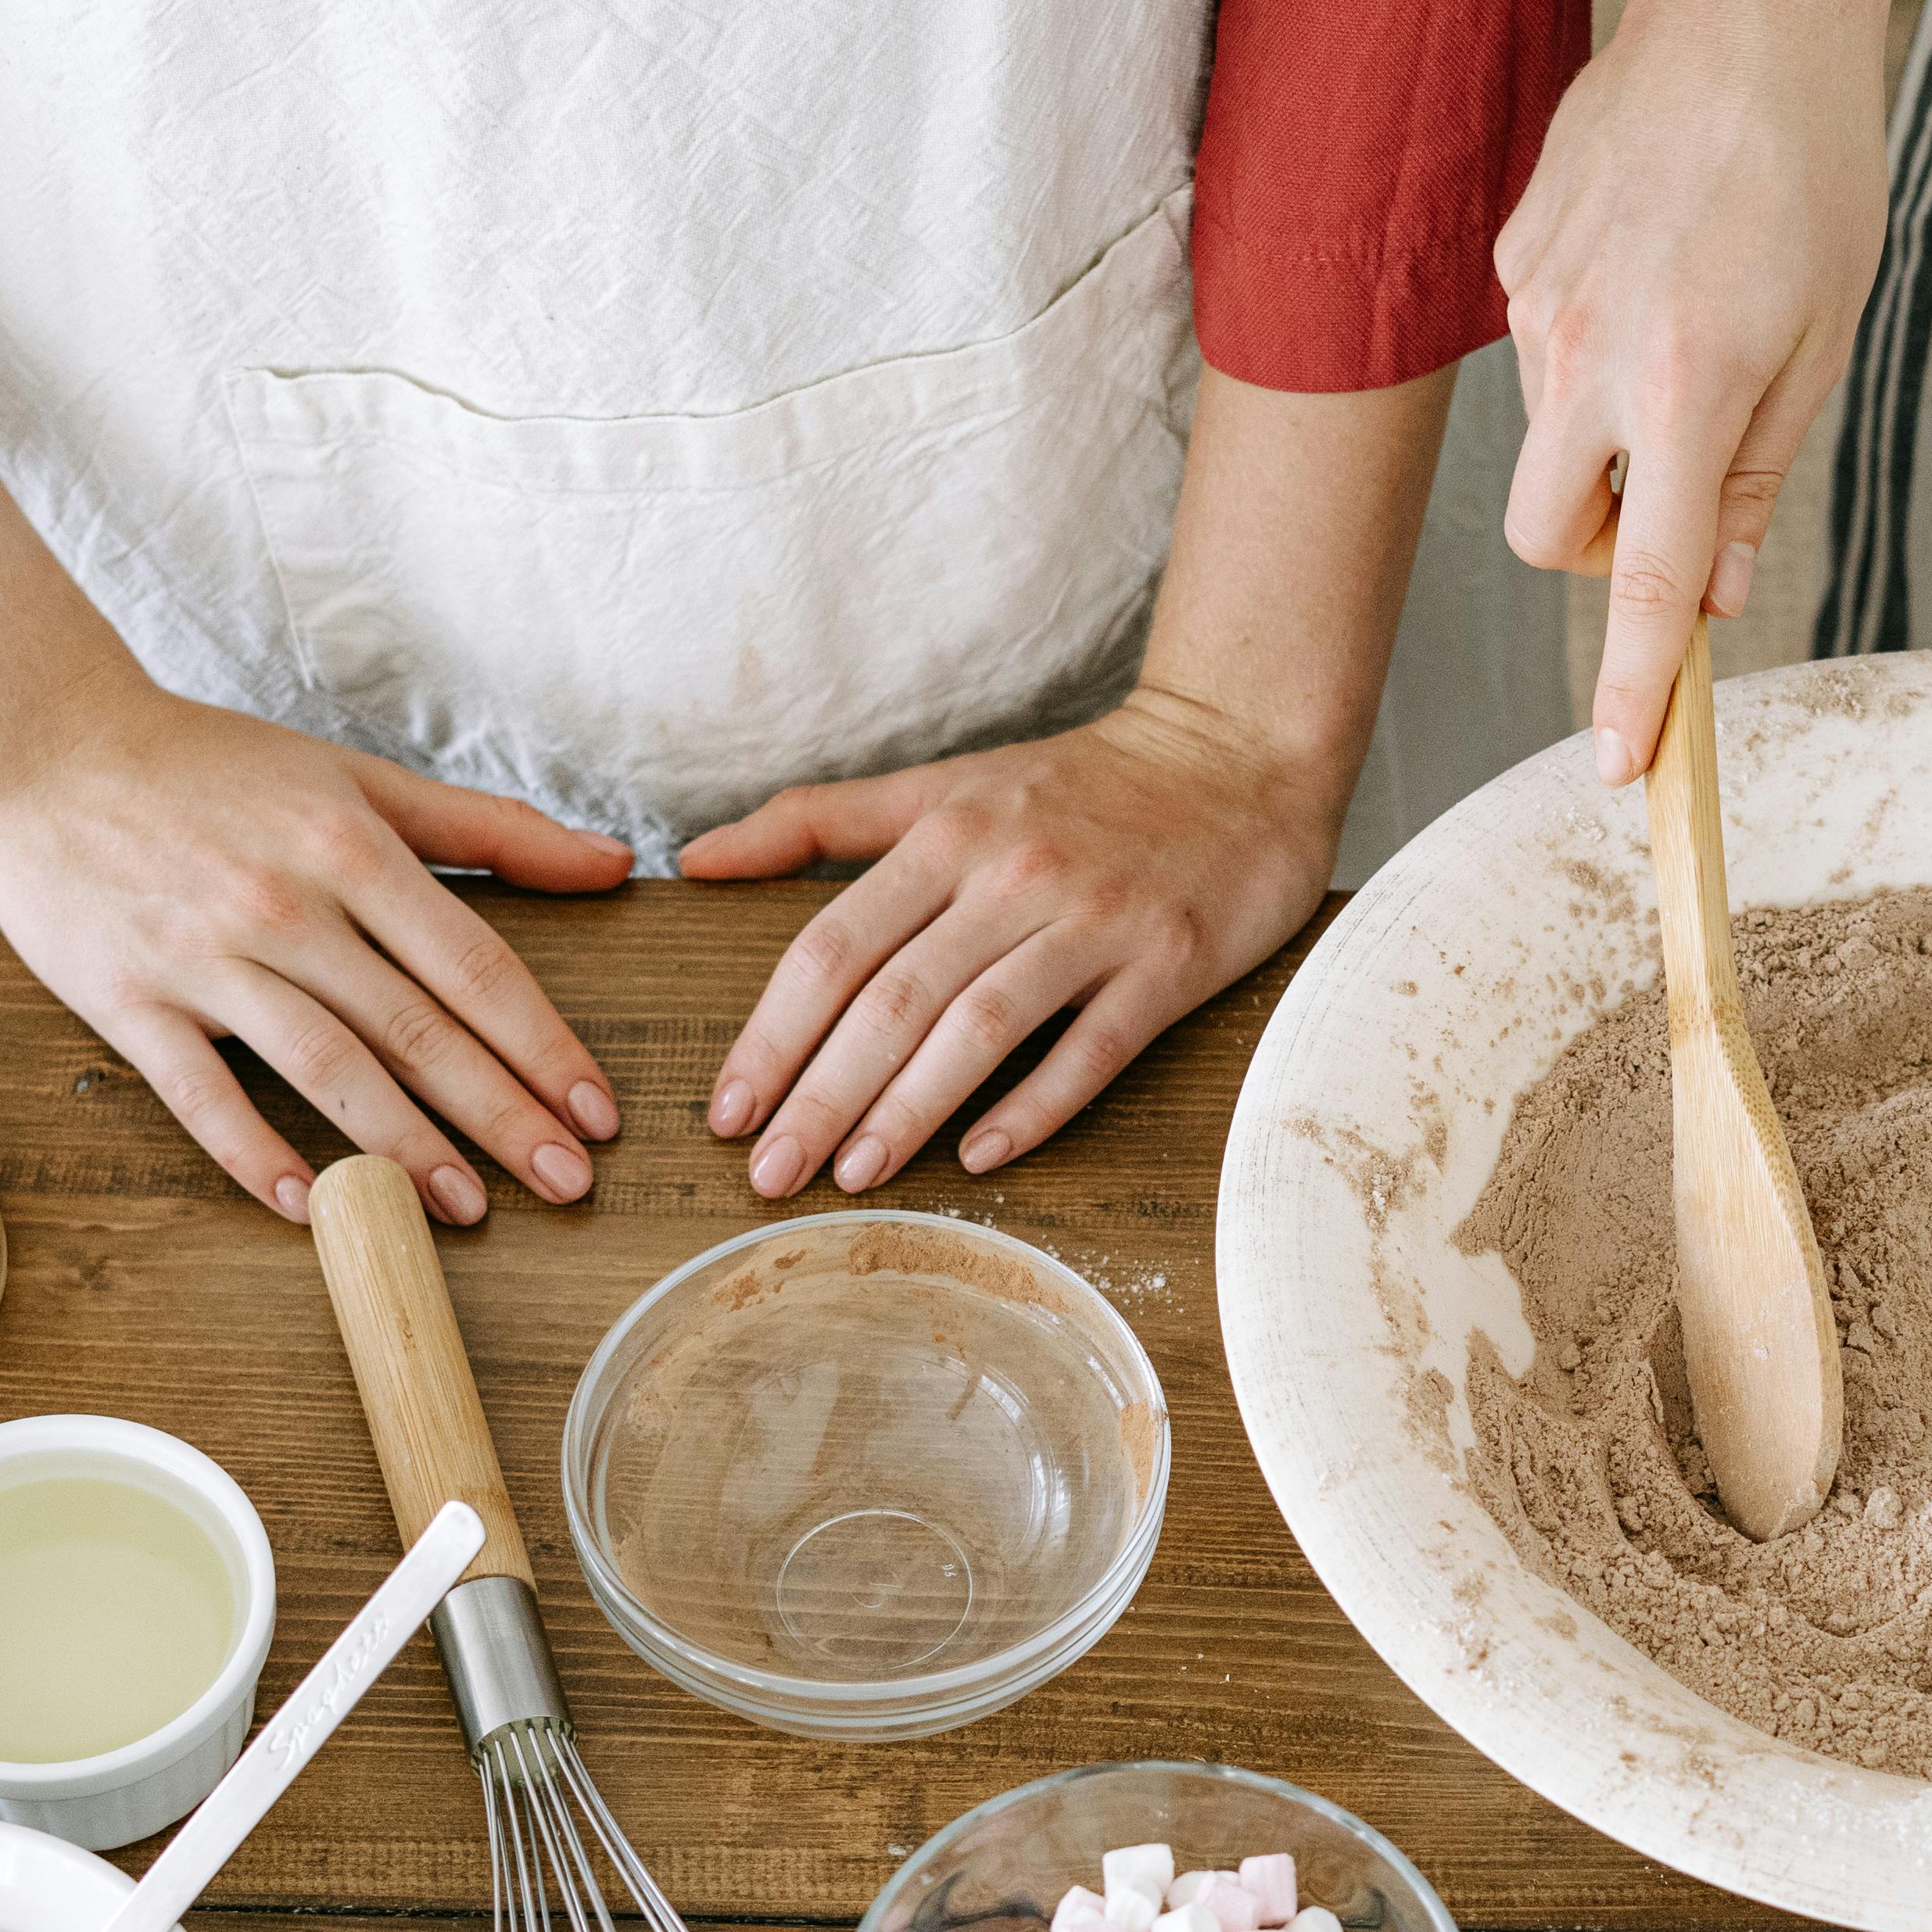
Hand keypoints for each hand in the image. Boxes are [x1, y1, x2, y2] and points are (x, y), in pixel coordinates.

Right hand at [0, 681, 631, 1225]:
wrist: (47, 741)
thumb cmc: (215, 766)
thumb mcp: (359, 778)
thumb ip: (490, 828)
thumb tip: (613, 863)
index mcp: (350, 849)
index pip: (473, 966)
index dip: (543, 1046)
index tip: (597, 1112)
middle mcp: (286, 907)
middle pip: (416, 1029)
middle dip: (502, 1115)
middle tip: (568, 1183)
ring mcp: (205, 957)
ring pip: (325, 1068)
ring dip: (403, 1148)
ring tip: (468, 1210)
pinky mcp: (128, 999)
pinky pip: (201, 1093)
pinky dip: (256, 1154)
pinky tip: (313, 1207)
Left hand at [676, 687, 1347, 1193]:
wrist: (1237, 751)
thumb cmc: (1079, 784)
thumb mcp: (941, 785)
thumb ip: (815, 821)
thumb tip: (694, 861)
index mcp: (946, 832)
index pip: (833, 946)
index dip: (773, 1034)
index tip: (727, 1111)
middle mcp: (1012, 874)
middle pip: (894, 999)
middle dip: (822, 1094)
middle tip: (769, 1174)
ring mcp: (1094, 920)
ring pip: (981, 1027)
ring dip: (909, 1110)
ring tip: (852, 1179)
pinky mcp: (1168, 962)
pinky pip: (1092, 1049)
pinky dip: (1033, 1108)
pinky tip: (980, 1160)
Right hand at [1495, 0, 1903, 781]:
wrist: (1745, 10)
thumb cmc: (1811, 172)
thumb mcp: (1820, 342)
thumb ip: (1755, 478)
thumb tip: (1710, 590)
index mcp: (1681, 389)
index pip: (1638, 581)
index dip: (1631, 687)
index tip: (1622, 769)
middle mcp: (1587, 355)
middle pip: (1544, 532)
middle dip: (1596, 545)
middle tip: (1673, 493)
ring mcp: (1534, 302)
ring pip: (1547, 436)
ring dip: (1607, 429)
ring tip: (1692, 318)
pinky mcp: (1511, 253)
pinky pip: (1542, 351)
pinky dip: (1593, 347)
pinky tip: (1654, 261)